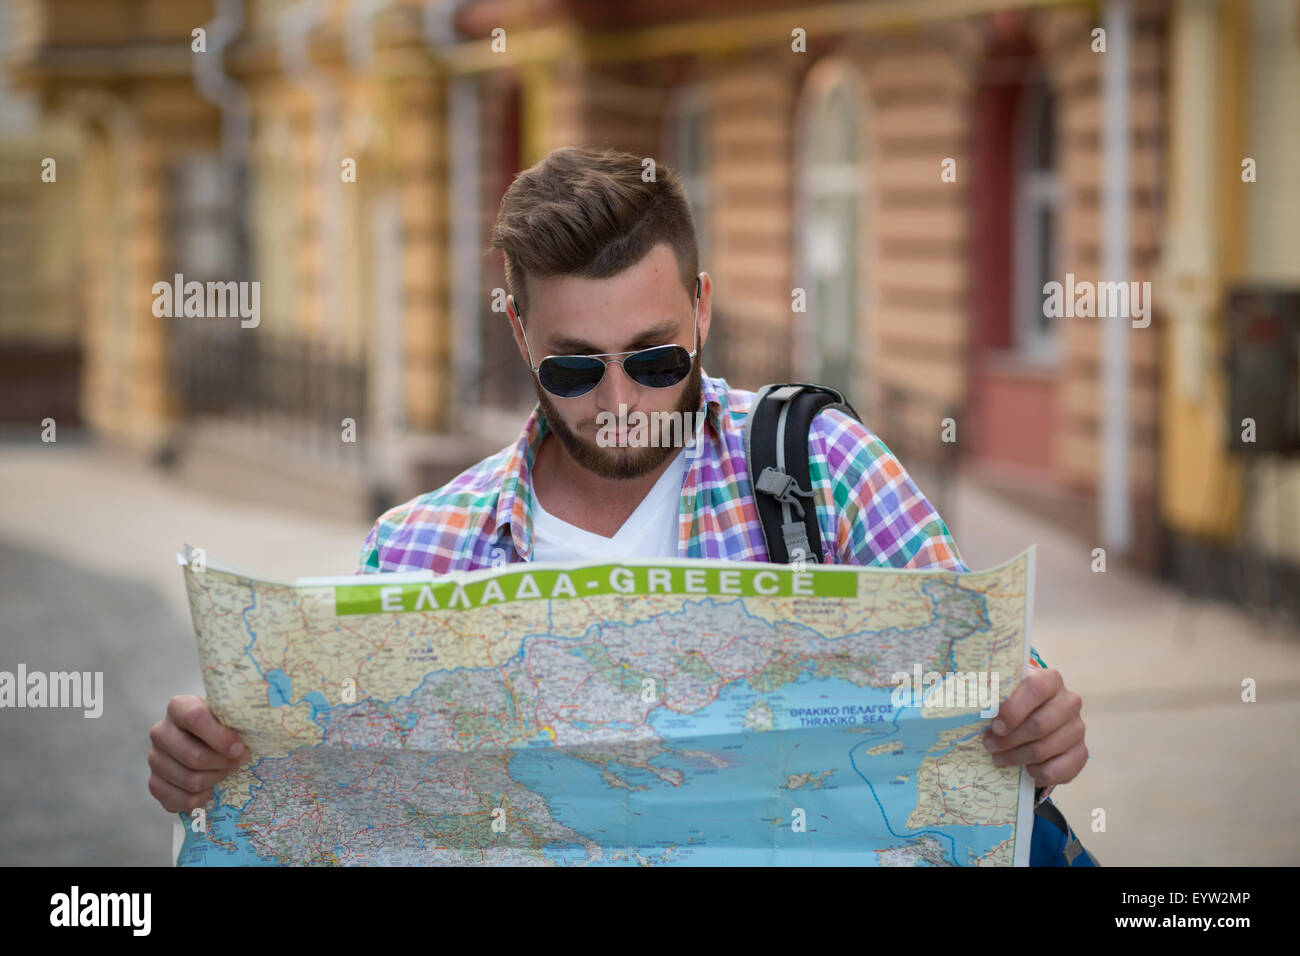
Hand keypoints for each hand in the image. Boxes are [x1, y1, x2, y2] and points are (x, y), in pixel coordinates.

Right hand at [147, 695, 248, 811]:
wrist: (204, 738)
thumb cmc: (222, 724)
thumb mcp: (228, 714)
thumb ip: (237, 720)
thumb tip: (251, 738)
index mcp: (178, 707)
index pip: (195, 718)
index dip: (220, 737)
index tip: (240, 748)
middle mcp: (160, 732)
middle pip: (193, 756)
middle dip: (223, 764)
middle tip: (239, 762)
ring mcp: (155, 759)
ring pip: (189, 780)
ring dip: (215, 779)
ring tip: (226, 772)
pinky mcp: (154, 783)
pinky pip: (180, 800)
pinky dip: (201, 799)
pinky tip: (211, 789)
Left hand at [982, 668, 1086, 787]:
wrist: (1034, 725)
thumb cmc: (1011, 706)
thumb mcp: (1000, 695)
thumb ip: (988, 693)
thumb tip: (963, 695)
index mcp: (1050, 679)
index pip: (1036, 688)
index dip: (1013, 709)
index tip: (994, 725)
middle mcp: (1069, 702)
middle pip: (1039, 725)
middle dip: (1009, 739)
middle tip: (989, 745)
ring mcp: (1077, 728)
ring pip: (1044, 749)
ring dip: (1016, 757)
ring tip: (999, 757)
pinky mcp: (1080, 753)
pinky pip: (1056, 770)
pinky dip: (1035, 772)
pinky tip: (1024, 767)